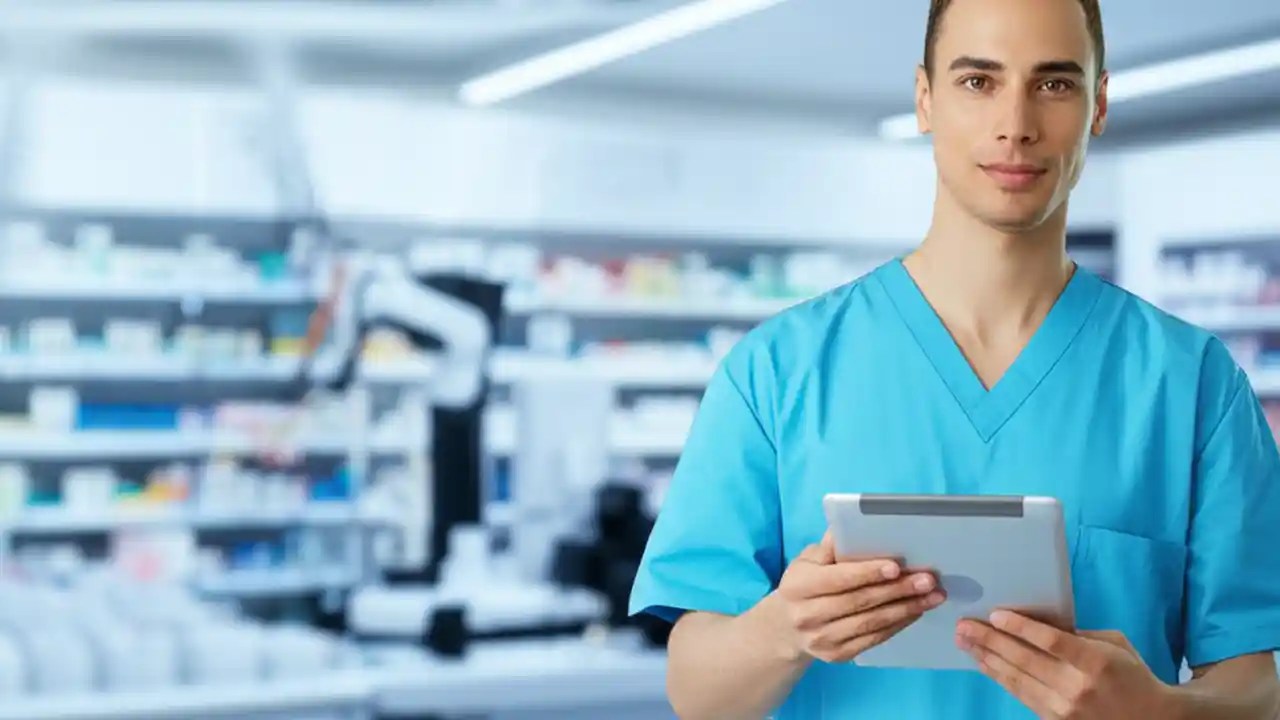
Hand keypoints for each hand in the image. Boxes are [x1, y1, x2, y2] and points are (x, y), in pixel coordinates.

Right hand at [772, 531, 945, 663]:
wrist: (786, 628)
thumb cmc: (803, 586)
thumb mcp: (808, 560)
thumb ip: (831, 546)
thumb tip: (854, 523)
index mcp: (798, 587)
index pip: (838, 579)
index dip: (867, 572)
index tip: (896, 565)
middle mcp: (808, 615)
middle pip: (859, 601)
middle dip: (897, 589)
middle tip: (927, 579)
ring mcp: (823, 639)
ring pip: (871, 623)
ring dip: (905, 608)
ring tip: (931, 596)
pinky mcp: (838, 655)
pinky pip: (874, 639)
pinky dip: (898, 624)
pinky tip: (915, 611)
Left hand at [957, 611, 1177, 718]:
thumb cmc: (1130, 674)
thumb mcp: (1113, 644)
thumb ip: (1077, 634)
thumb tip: (1036, 624)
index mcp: (1095, 661)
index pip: (1050, 641)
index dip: (1020, 627)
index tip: (994, 614)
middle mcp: (1077, 686)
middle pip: (1024, 660)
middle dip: (989, 640)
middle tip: (964, 626)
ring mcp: (1065, 709)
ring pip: (1016, 680)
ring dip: (986, 658)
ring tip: (965, 642)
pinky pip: (1021, 696)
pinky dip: (999, 678)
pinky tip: (984, 664)